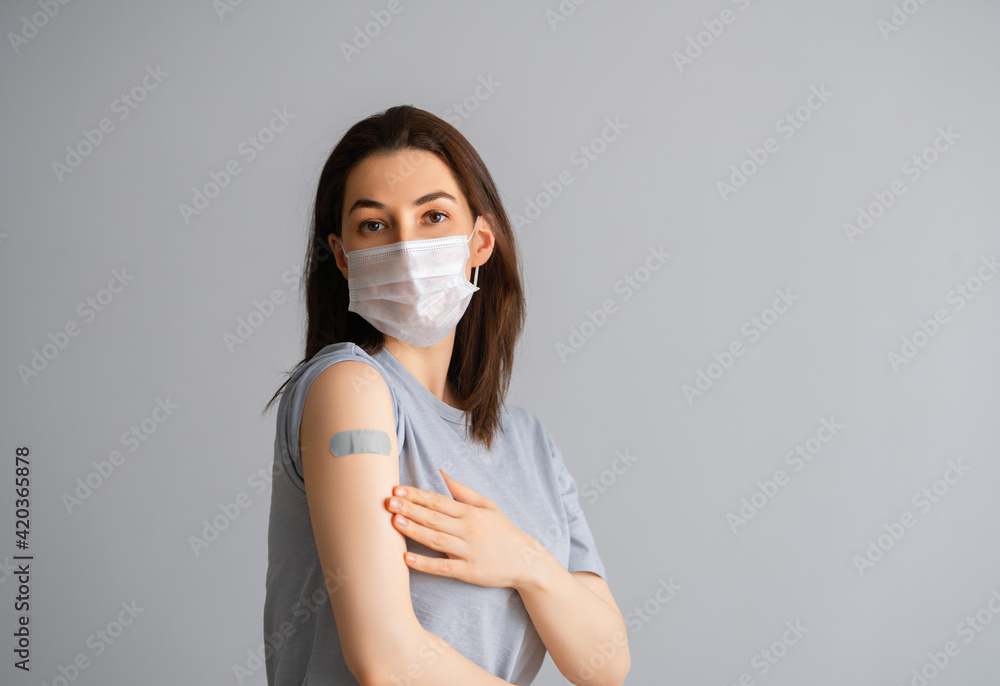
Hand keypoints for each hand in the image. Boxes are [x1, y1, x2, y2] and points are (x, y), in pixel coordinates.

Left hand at [385, 469, 546, 588]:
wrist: (526, 561)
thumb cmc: (503, 532)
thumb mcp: (488, 506)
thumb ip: (463, 491)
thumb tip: (442, 473)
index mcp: (471, 512)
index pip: (438, 501)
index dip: (416, 495)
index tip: (397, 490)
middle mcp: (468, 529)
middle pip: (433, 517)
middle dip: (409, 509)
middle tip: (387, 502)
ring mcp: (468, 551)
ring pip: (435, 539)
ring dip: (414, 530)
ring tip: (394, 522)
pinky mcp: (469, 572)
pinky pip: (443, 567)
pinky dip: (425, 564)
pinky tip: (407, 559)